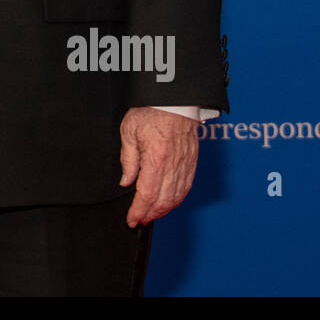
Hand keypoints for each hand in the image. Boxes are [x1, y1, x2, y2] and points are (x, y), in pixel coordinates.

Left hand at [119, 106, 198, 226]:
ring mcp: (185, 164)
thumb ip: (128, 160)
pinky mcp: (192, 162)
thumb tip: (126, 182)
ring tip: (151, 215)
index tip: (132, 219)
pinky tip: (168, 202)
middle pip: (163, 200)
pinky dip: (177, 199)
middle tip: (139, 220)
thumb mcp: (129, 131)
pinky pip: (186, 187)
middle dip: (150, 214)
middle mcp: (173, 165)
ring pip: (176, 197)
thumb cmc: (151, 111)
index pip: (147, 195)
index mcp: (156, 159)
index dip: (139, 211)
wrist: (174, 100)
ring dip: (164, 210)